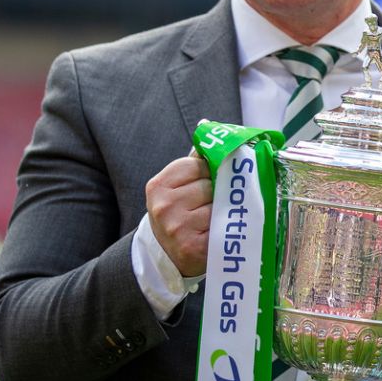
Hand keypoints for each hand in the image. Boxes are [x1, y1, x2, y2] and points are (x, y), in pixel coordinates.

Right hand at [145, 155, 212, 276]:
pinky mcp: (194, 246)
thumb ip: (193, 160)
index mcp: (158, 186)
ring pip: (218, 205)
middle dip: (215, 192)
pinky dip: (224, 228)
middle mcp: (164, 206)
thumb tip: (207, 125)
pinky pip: (222, 226)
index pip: (198, 165)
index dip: (208, 173)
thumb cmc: (178, 213)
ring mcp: (178, 227)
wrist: (166, 255)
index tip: (206, 182)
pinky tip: (215, 232)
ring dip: (221, 211)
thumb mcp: (176, 187)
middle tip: (207, 205)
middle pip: (209, 185)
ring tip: (211, 219)